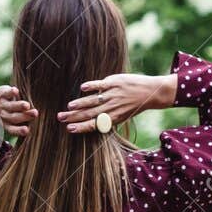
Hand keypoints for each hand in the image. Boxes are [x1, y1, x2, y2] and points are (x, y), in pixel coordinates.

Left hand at [0, 83, 35, 136]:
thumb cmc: (2, 113)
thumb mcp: (7, 121)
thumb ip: (19, 121)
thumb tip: (36, 120)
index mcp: (6, 124)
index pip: (13, 129)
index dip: (19, 130)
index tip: (27, 130)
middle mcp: (3, 115)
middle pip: (14, 117)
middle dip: (25, 116)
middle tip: (35, 114)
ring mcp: (1, 104)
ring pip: (11, 106)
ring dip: (19, 105)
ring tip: (27, 105)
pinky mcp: (0, 94)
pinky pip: (5, 93)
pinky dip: (10, 92)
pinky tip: (15, 91)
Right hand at [61, 73, 177, 133]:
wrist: (151, 92)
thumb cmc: (134, 104)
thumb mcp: (123, 115)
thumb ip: (108, 117)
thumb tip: (92, 122)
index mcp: (114, 117)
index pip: (94, 124)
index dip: (81, 127)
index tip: (69, 129)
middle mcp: (113, 107)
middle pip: (90, 113)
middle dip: (74, 116)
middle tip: (61, 118)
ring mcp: (114, 95)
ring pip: (94, 100)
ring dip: (80, 103)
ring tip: (68, 107)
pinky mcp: (115, 83)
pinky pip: (101, 85)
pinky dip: (92, 86)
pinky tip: (82, 88)